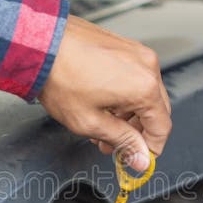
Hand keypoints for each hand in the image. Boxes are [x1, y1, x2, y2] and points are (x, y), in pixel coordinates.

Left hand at [39, 15, 171, 170]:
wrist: (40, 44)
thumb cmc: (60, 77)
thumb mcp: (90, 122)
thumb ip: (122, 141)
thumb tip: (141, 157)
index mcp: (143, 86)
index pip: (162, 126)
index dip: (151, 148)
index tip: (139, 159)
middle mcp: (146, 66)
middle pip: (155, 110)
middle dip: (136, 132)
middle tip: (114, 147)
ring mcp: (135, 52)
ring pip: (143, 94)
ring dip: (128, 115)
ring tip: (102, 127)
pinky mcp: (123, 46)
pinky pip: (133, 77)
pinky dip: (123, 95)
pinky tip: (102, 105)